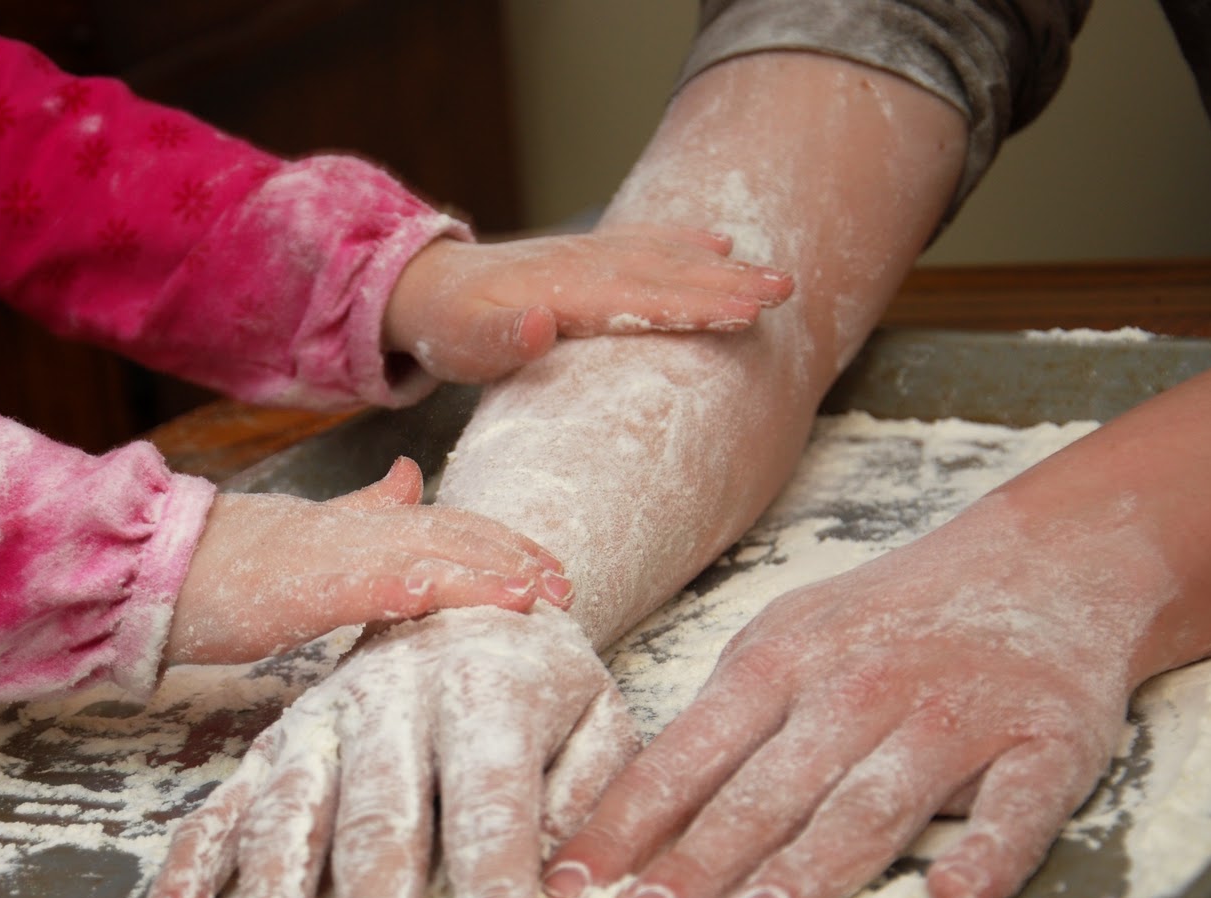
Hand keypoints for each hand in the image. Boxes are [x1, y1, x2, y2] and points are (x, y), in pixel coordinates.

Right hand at [145, 603, 638, 897]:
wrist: (461, 581)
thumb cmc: (539, 669)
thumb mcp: (597, 711)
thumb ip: (591, 793)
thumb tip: (571, 882)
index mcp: (485, 694)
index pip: (490, 808)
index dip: (492, 891)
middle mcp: (394, 702)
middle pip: (381, 817)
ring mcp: (325, 719)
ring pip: (292, 810)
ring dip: (277, 891)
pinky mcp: (278, 736)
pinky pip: (227, 798)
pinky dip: (196, 859)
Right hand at [166, 458, 571, 666]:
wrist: (166, 563)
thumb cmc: (238, 560)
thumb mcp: (316, 528)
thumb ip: (365, 506)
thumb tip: (406, 476)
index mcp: (367, 522)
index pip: (453, 525)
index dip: (507, 542)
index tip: (553, 568)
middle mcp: (361, 530)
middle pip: (453, 535)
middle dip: (515, 558)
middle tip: (567, 587)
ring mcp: (333, 554)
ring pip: (422, 556)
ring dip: (480, 574)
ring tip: (531, 594)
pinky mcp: (301, 585)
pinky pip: (360, 584)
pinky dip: (404, 588)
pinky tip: (438, 597)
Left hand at [381, 226, 793, 382]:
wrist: (426, 286)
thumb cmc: (447, 327)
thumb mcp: (461, 343)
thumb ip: (499, 339)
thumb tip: (538, 324)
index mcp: (562, 292)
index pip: (640, 300)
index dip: (692, 306)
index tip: (742, 312)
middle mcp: (585, 267)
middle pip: (667, 274)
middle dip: (727, 283)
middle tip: (784, 292)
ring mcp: (590, 256)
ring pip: (667, 258)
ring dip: (721, 266)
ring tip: (775, 278)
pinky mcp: (589, 257)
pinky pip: (645, 244)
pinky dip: (683, 242)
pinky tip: (719, 243)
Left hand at [543, 494, 1162, 897]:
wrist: (1046, 556)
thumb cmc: (890, 616)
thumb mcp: (786, 638)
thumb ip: (725, 721)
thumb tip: (640, 816)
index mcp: (781, 664)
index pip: (687, 756)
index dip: (629, 823)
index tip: (578, 883)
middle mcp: (858, 689)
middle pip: (768, 790)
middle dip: (701, 861)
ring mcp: (953, 713)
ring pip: (874, 802)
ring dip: (816, 865)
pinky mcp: (1046, 739)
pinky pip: (1019, 803)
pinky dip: (990, 848)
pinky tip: (954, 892)